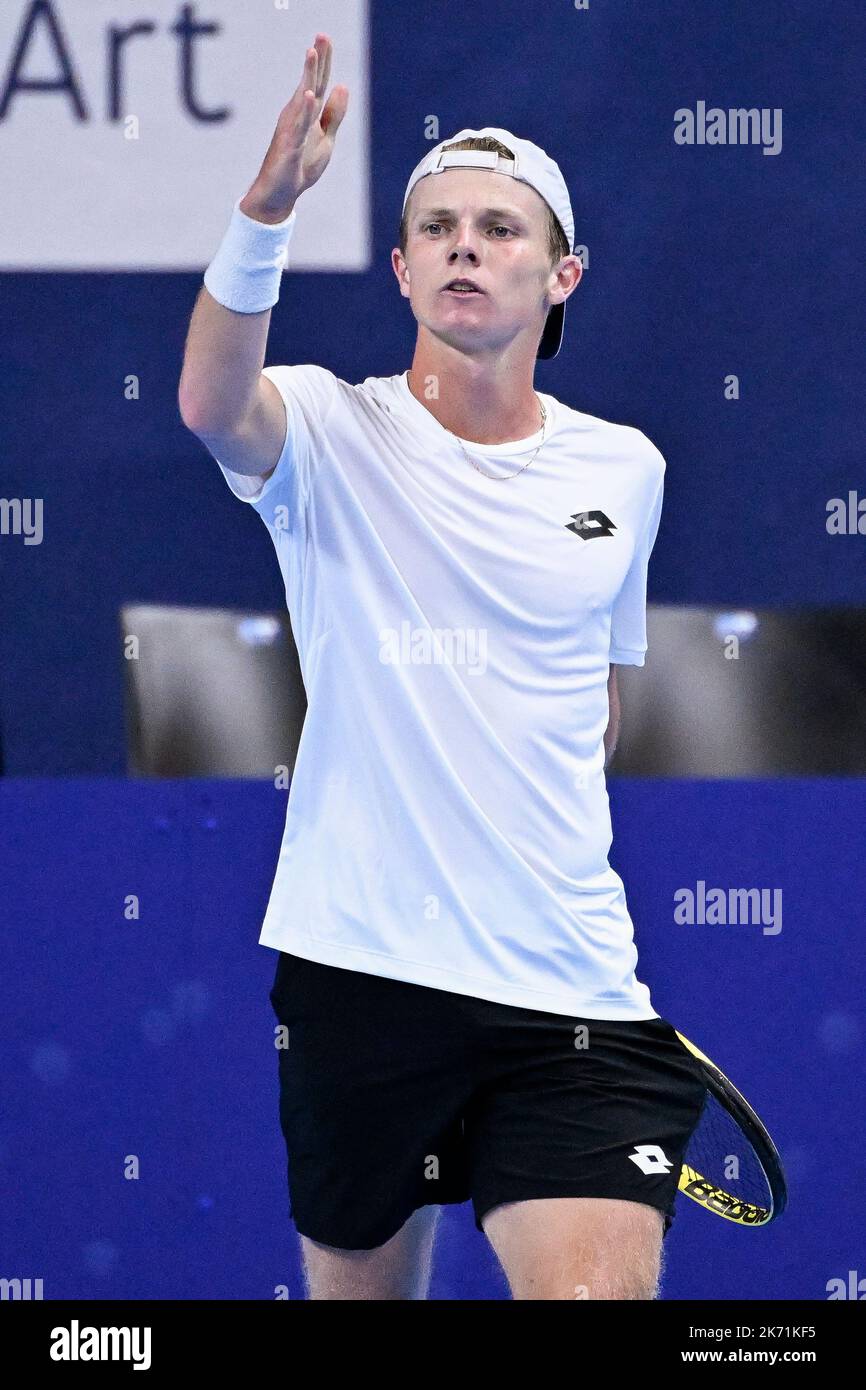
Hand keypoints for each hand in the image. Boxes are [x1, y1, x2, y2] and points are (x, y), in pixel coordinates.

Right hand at [240, 33, 348, 222]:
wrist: (280, 195)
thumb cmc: (300, 166)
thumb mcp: (326, 140)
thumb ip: (334, 115)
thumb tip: (343, 86)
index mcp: (308, 114)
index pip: (318, 83)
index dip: (323, 62)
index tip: (324, 37)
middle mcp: (297, 117)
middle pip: (309, 83)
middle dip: (315, 60)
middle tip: (321, 35)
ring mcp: (292, 131)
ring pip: (302, 99)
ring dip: (307, 76)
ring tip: (312, 54)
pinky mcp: (290, 148)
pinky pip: (299, 127)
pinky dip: (305, 111)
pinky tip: (309, 95)